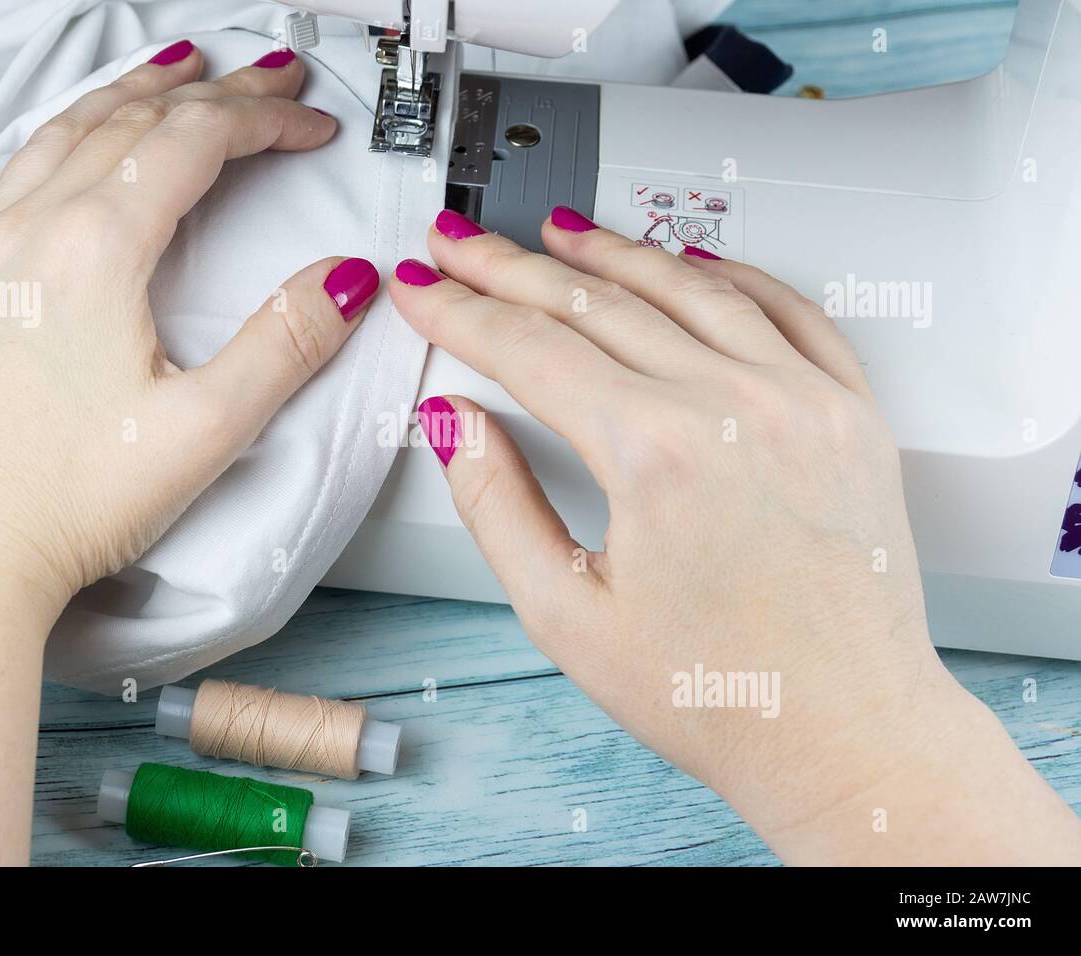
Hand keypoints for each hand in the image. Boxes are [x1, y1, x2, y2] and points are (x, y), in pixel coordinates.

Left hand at [0, 42, 381, 863]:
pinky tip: (74, 159)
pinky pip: (13, 178)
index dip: (264, 118)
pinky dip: (64, 140)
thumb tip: (345, 279)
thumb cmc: (61, 502)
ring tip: (173, 76)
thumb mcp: (205, 429)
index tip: (311, 121)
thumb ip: (284, 344)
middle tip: (264, 75)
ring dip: (129, 98)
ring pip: (61, 137)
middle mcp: (28, 235)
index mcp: (93, 251)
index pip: (193, 142)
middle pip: (130, 120)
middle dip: (209, 89)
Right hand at [390, 207, 1080, 863]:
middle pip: (596, 303)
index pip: (530, 349)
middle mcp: (734, 408)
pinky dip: (727, 272)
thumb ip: (495, 504)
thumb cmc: (722, 695)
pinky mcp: (851, 413)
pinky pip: (787, 309)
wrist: (846, 735)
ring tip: (556, 231)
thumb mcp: (567, 616)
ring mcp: (803, 401)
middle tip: (461, 242)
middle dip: (510, 267)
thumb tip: (453, 422)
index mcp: (655, 456)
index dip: (460, 312)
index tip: (423, 291)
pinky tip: (689, 260)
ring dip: (609, 252)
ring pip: (687, 286)